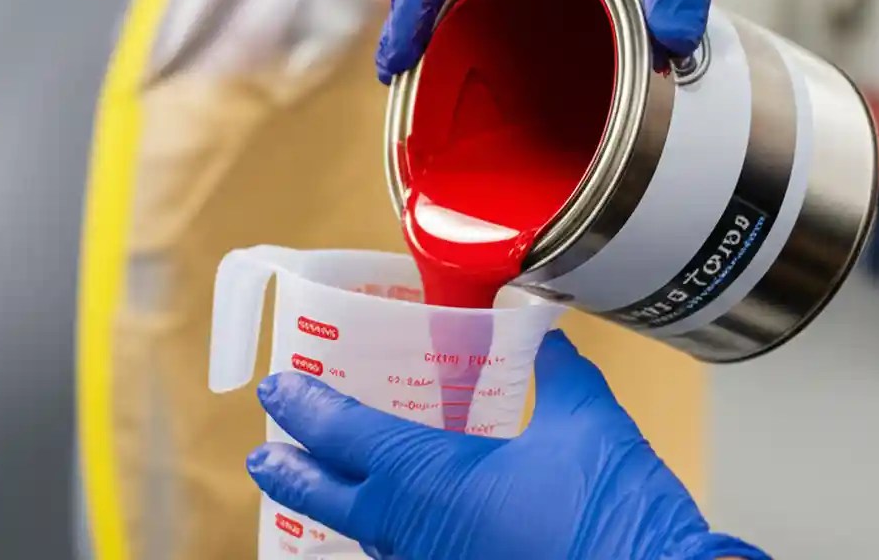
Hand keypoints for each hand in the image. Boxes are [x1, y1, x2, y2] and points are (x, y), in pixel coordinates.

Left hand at [248, 330, 769, 559]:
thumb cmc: (615, 518)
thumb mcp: (587, 421)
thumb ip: (559, 373)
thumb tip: (549, 340)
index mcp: (433, 480)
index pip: (348, 435)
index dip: (308, 407)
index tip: (278, 389)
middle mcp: (420, 533)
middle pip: (334, 499)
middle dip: (293, 472)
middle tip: (263, 454)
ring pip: (371, 537)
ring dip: (343, 508)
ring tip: (325, 492)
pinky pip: (410, 559)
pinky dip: (392, 538)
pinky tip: (405, 532)